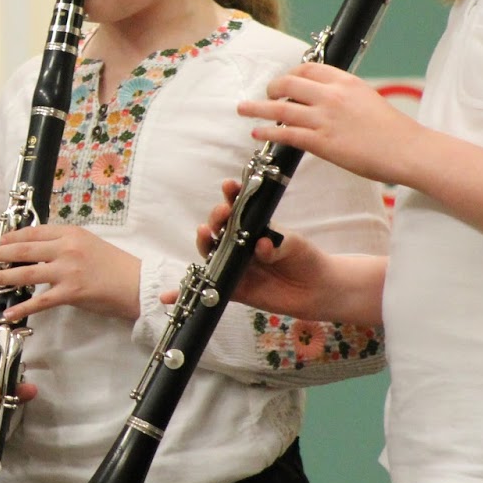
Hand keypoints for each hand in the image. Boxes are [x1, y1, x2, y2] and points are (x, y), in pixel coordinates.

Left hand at [0, 224, 140, 322]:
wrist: (137, 283)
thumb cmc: (114, 264)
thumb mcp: (88, 243)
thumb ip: (64, 244)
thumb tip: (38, 250)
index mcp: (70, 233)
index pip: (33, 233)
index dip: (12, 238)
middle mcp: (65, 249)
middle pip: (24, 250)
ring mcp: (67, 271)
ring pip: (26, 273)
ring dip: (2, 276)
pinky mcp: (71, 292)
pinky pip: (40, 301)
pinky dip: (23, 308)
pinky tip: (9, 312)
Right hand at [180, 179, 328, 317]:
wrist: (316, 291)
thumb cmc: (305, 260)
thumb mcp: (295, 246)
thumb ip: (278, 245)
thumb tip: (261, 246)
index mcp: (252, 228)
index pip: (237, 208)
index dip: (231, 196)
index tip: (230, 186)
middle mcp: (238, 244)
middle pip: (218, 228)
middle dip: (217, 217)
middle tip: (223, 212)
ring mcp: (232, 266)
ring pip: (210, 253)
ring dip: (203, 241)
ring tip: (204, 232)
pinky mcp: (231, 289)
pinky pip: (206, 290)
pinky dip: (182, 294)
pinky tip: (166, 296)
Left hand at [238, 63, 418, 184]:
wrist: (408, 150)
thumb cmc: (393, 130)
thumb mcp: (367, 99)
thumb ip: (344, 95)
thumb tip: (324, 99)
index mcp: (345, 81)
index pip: (308, 68)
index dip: (290, 74)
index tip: (284, 81)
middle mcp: (331, 96)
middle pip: (288, 83)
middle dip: (272, 88)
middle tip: (265, 94)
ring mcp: (324, 118)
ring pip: (280, 108)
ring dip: (256, 108)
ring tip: (243, 109)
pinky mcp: (320, 141)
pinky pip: (285, 133)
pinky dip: (267, 132)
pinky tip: (258, 132)